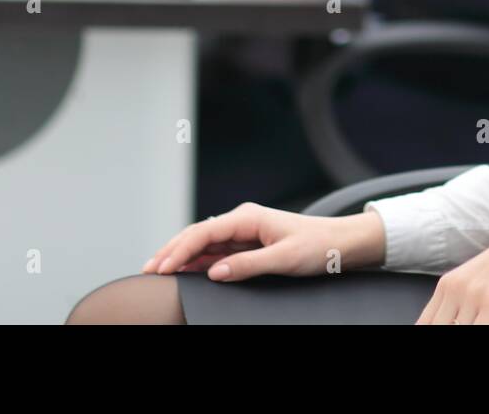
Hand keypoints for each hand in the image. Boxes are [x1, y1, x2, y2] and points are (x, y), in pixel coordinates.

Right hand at [142, 202, 386, 280]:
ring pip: (204, 243)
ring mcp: (244, 232)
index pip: (204, 233)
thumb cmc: (317, 246)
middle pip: (197, 235)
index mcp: (248, 217)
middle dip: (171, 251)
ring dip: (181, 256)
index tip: (161, 268)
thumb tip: (215, 272)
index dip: (179, 251)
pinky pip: (217, 252)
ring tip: (157, 270)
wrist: (340, 243)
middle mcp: (243, 221)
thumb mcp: (284, 258)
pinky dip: (198, 261)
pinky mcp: (249, 244)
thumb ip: (248, 265)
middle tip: (147, 270)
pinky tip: (184, 270)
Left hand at [417, 199, 488, 324]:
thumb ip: (476, 317)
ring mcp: (473, 296)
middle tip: (484, 325)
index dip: (433, 335)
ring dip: (480, 330)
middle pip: (438, 330)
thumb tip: (472, 326)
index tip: (453, 333)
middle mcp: (454, 289)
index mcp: (448, 285)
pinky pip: (483, 333)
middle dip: (455, 336)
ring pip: (460, 332)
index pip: (424, 324)